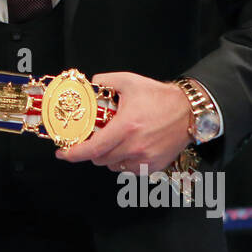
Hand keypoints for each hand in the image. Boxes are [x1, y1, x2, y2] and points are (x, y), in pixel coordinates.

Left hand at [57, 71, 192, 172]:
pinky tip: (127, 148)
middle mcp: (134, 146)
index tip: (62, 153)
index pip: (92, 149)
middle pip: (100, 159)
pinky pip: (129, 169)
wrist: (190, 111)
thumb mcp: (129, 81)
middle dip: (90, 152)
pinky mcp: (154, 166)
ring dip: (107, 157)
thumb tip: (90, 85)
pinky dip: (123, 162)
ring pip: (113, 166)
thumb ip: (105, 82)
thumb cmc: (160, 97)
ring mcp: (145, 158)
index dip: (74, 154)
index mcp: (125, 127)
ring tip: (112, 143)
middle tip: (90, 141)